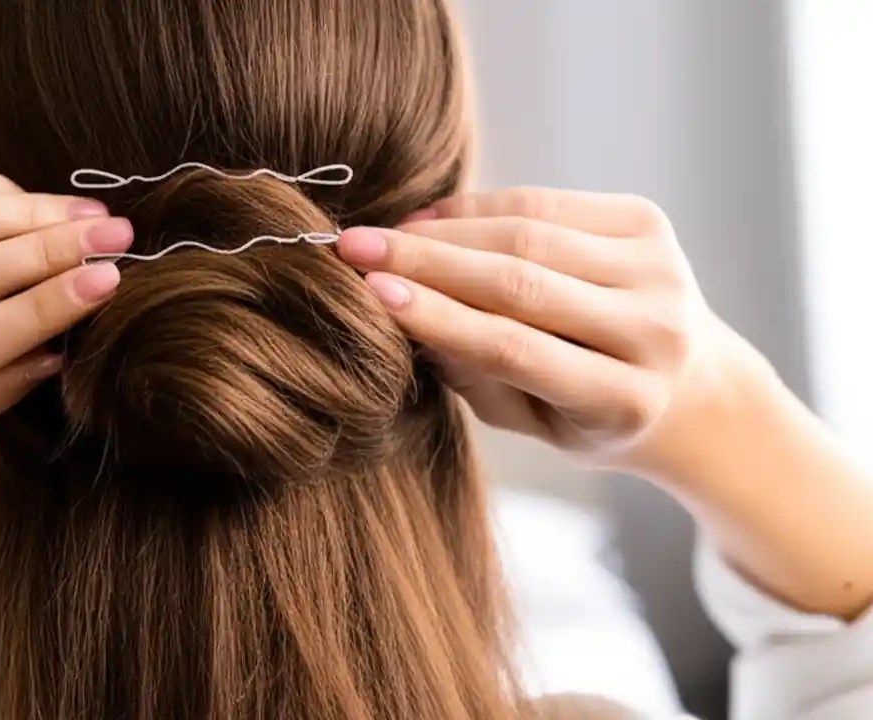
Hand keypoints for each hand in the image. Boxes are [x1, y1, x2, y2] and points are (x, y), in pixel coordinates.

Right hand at [337, 187, 748, 469]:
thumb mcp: (533, 423)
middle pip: (520, 281)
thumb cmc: (590, 416)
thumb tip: (406, 309)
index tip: (369, 293)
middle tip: (353, 247)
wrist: (692, 386)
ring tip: (386, 235)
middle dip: (426, 260)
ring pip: (529, 233)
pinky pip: (546, 203)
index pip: (514, 347)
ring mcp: (660, 269)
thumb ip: (476, 374)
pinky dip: (482, 208)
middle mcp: (655, 330)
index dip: (437, 316)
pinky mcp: (650, 223)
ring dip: (446, 230)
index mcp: (625, 400)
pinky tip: (434, 220)